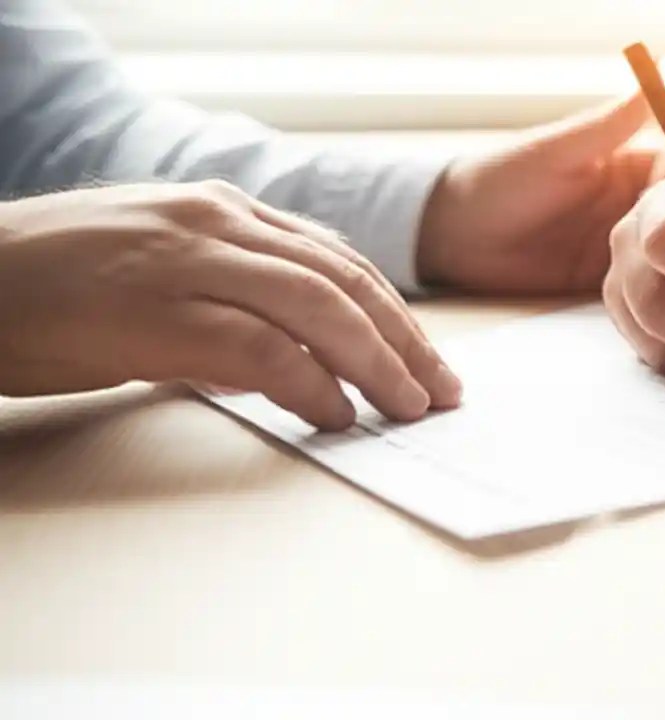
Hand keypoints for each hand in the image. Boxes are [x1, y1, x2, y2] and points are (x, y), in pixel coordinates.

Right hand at [0, 181, 458, 429]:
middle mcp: (217, 223)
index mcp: (223, 210)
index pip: (338, 258)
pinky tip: (335, 413)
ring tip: (407, 408)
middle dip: (404, 341)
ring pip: (318, 305)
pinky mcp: (156, 309)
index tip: (426, 358)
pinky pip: (260, 345)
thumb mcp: (161, 276)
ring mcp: (188, 260)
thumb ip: (231, 302)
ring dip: (376, 362)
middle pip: (344, 280)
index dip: (393, 314)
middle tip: (439, 392)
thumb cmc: (57, 286)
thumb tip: (297, 361)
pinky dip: (309, 382)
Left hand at [418, 95, 664, 293]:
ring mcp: (624, 247)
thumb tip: (656, 71)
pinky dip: (661, 300)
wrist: (452, 236)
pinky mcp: (608, 282)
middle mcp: (635, 206)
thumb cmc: (498, 180)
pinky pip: (647, 291)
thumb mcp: (557, 150)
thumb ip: (608, 122)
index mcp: (630, 166)